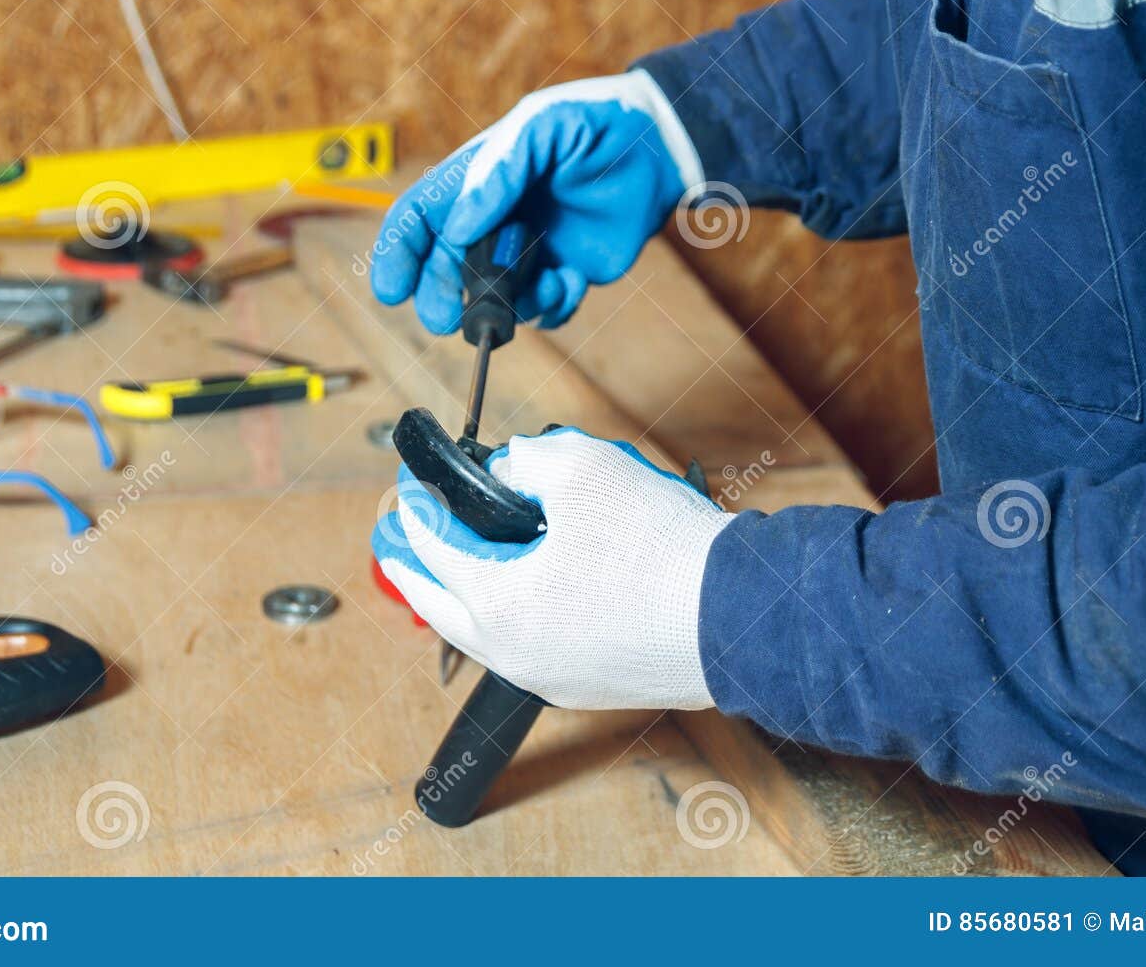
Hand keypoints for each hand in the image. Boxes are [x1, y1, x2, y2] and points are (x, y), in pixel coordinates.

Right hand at [369, 69, 702, 332]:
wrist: (661, 146)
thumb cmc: (596, 121)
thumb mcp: (542, 126)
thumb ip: (498, 172)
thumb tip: (458, 228)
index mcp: (475, 181)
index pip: (419, 219)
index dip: (398, 254)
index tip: (392, 290)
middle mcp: (494, 220)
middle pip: (444, 268)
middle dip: (438, 297)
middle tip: (445, 320)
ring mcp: (528, 251)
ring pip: (495, 298)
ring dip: (508, 304)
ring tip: (546, 282)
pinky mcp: (565, 273)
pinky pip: (544, 309)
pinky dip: (552, 306)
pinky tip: (573, 280)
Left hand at [370, 428, 732, 710]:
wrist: (743, 616)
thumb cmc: (664, 551)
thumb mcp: (581, 468)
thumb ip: (527, 460)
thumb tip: (511, 470)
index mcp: (498, 609)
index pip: (431, 551)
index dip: (415, 509)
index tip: (408, 489)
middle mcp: (517, 657)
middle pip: (443, 610)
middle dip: (418, 569)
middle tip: (402, 542)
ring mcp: (556, 679)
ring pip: (489, 634)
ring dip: (470, 595)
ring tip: (465, 561)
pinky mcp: (596, 685)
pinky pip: (535, 646)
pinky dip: (518, 613)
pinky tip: (534, 586)